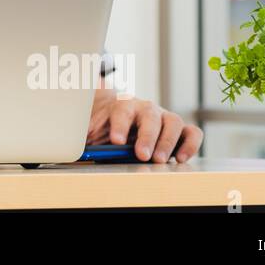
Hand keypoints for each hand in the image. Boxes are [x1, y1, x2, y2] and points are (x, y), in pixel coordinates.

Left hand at [86, 88, 202, 162]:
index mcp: (121, 105)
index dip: (119, 125)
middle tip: (142, 155)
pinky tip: (181, 158)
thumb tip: (73, 149)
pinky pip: (192, 132)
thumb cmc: (104, 124)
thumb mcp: (90, 129)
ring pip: (173, 121)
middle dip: (146, 136)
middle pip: (150, 115)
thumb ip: (86, 136)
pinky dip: (191, 144)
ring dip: (167, 141)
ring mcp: (163, 117)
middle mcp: (145, 108)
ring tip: (159, 159)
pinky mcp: (178, 129)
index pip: (121, 110)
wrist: (116, 113)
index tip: (117, 141)